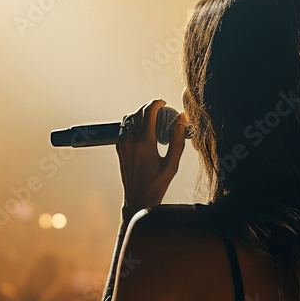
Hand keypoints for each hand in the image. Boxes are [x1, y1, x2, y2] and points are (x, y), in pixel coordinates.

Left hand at [117, 99, 186, 215]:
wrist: (137, 198)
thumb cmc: (157, 184)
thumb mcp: (172, 163)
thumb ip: (177, 139)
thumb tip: (181, 119)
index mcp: (145, 142)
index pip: (149, 111)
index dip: (157, 103)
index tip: (164, 103)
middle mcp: (131, 140)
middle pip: (139, 112)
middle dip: (150, 108)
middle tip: (161, 112)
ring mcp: (123, 143)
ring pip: (130, 118)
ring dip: (141, 114)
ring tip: (152, 120)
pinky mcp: (119, 147)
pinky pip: (124, 127)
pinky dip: (133, 123)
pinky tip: (143, 130)